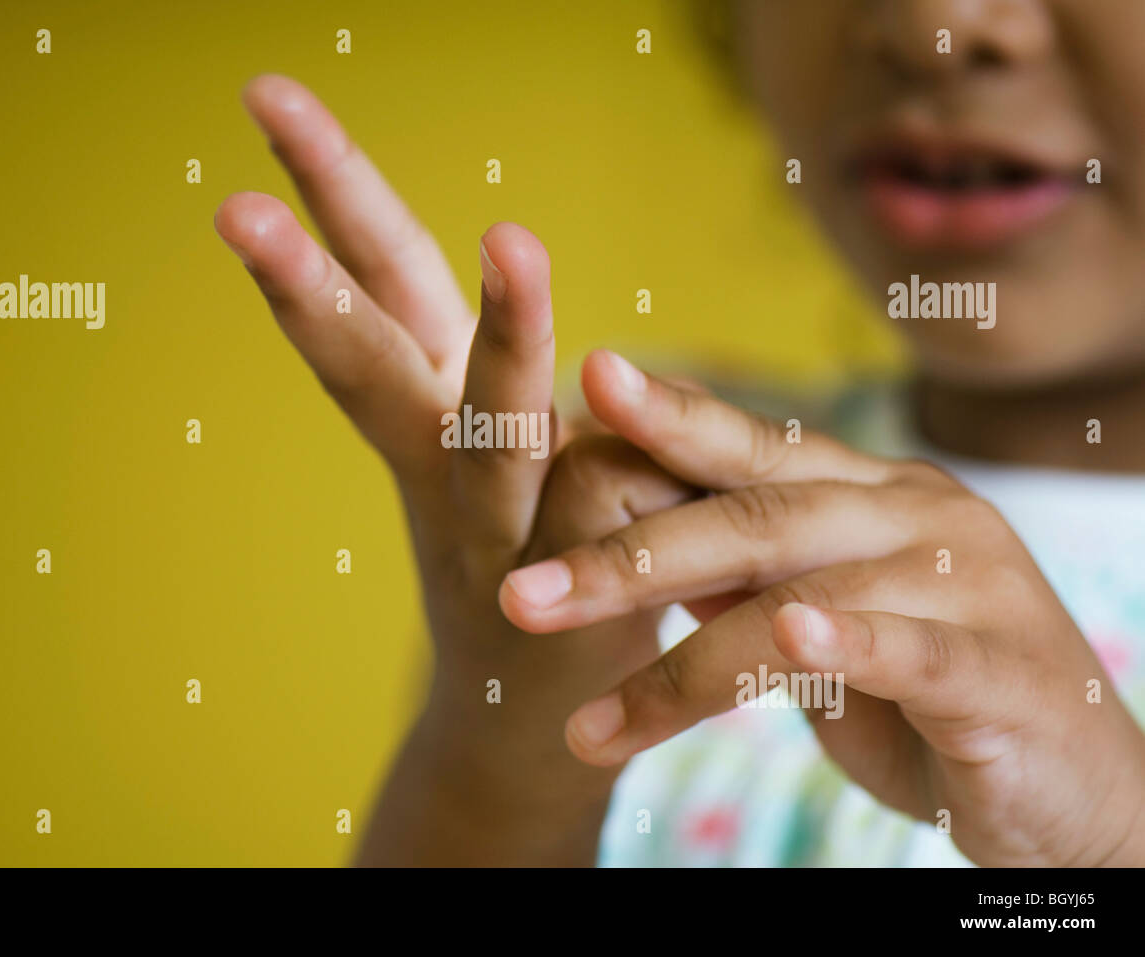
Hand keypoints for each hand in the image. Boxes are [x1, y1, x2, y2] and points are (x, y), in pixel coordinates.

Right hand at [214, 77, 698, 861]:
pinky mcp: (551, 590)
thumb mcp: (510, 455)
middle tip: (235, 206)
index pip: (377, 272)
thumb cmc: (531, 561)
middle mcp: (436, 456)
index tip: (264, 93)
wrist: (528, 731)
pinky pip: (613, 493)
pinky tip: (657, 460)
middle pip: (371, 346)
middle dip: (308, 271)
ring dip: (507, 332)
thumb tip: (549, 318)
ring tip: (513, 239)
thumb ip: (509, 386)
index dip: (324, 186)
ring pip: (492, 420)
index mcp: (431, 404)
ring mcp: (484, 527)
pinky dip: (641, 465)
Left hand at [501, 348, 1144, 866]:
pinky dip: (853, 645)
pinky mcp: (1008, 674)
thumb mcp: (821, 632)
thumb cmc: (929, 706)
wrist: (1070, 795)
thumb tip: (643, 546)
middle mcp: (920, 517)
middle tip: (521, 596)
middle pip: (757, 519)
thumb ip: (748, 581)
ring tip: (592, 723)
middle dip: (631, 560)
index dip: (673, 414)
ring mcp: (970, 586)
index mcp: (872, 495)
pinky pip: (919, 651)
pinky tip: (795, 638)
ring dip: (686, 667)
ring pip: (806, 600)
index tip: (587, 382)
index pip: (756, 449)